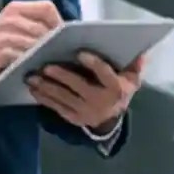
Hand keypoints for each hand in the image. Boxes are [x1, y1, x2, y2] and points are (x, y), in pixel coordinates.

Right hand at [0, 0, 62, 85]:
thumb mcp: (14, 27)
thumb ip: (35, 25)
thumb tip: (64, 33)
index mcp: (16, 8)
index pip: (46, 7)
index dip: (58, 22)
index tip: (63, 36)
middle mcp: (10, 17)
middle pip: (43, 27)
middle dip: (54, 43)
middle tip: (60, 54)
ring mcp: (4, 34)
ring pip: (35, 42)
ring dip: (44, 54)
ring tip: (50, 63)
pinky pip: (22, 56)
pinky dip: (31, 63)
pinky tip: (35, 68)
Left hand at [28, 51, 144, 130]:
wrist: (110, 121)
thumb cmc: (120, 92)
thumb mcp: (132, 80)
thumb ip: (135, 65)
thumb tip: (142, 52)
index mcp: (115, 88)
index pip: (104, 74)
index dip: (93, 63)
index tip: (79, 52)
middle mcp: (99, 100)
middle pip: (78, 86)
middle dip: (61, 76)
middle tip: (46, 65)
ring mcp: (84, 111)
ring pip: (63, 97)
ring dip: (46, 87)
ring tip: (32, 76)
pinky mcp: (72, 117)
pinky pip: (55, 107)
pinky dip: (43, 98)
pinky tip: (33, 89)